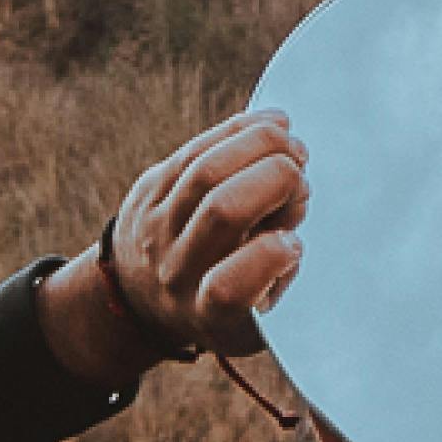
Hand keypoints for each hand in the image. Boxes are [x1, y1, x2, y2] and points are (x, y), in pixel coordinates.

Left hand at [39, 109, 307, 383]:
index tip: (294, 242)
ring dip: (259, 145)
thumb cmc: (217, 303)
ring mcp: (155, 226)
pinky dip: (238, 130)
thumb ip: (277, 278)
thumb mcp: (249, 316)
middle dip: (277, 180)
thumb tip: (290, 216)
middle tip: (300, 179)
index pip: (228, 288)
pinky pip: (193, 148)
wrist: (140, 293)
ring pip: (206, 169)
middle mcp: (173, 270)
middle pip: (223, 210)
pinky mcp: (147, 190)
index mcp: (205, 314)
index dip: (270, 257)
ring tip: (291, 147)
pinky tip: (271, 125)